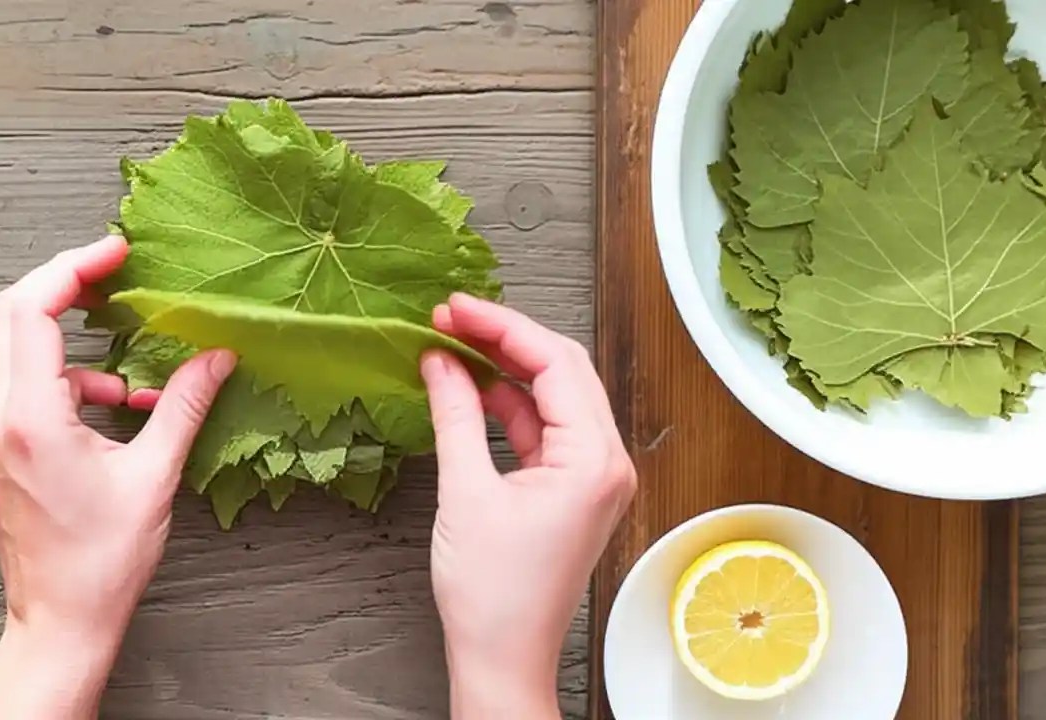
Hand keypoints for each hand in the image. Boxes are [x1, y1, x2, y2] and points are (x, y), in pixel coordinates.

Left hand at [0, 236, 235, 719]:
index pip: (32, 310)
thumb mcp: (154, 476)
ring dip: (62, 328)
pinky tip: (117, 399)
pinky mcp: (2, 445)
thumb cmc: (99, 561)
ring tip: (123, 341)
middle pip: (6, 313)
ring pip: (8, 344)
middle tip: (108, 269)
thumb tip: (217, 357)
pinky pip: (23, 381)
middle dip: (58, 282)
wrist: (60, 620)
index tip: (115, 251)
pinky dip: (66, 372)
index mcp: (30, 418)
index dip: (72, 268)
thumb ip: (184, 406)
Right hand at [421, 293, 636, 719]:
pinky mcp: (569, 490)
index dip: (502, 326)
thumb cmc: (493, 599)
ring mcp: (590, 477)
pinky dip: (507, 406)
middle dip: (505, 339)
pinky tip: (468, 388)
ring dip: (504, 370)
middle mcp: (605, 464)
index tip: (457, 307)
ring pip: (552, 397)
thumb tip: (441, 361)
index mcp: (594, 462)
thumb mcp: (465, 493)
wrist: (501, 660)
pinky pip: (542, 429)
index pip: (554, 364)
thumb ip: (454, 415)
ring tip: (454, 344)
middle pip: (561, 371)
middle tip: (452, 317)